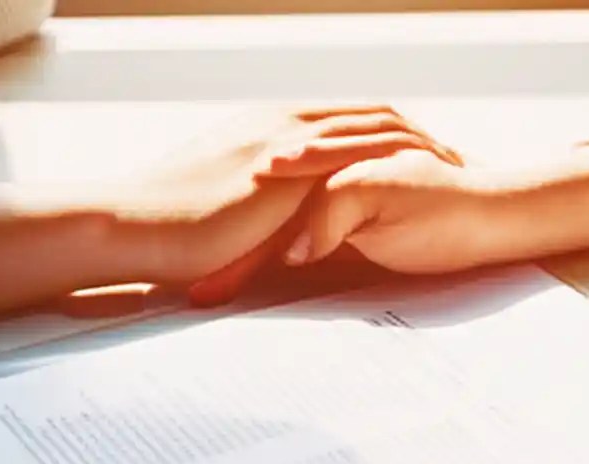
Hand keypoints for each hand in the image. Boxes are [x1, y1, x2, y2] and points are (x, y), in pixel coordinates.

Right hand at [100, 106, 460, 291]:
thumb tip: (264, 221)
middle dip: (416, 133)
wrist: (131, 224)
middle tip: (456, 157)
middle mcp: (281, 124)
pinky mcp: (283, 172)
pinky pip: (351, 157)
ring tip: (457, 167)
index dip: (386, 132)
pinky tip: (423, 183)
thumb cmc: (164, 223)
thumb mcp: (217, 198)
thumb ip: (251, 198)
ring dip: (417, 145)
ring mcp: (283, 144)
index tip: (421, 152)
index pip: (344, 118)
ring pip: (369, 129)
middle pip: (369, 114)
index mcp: (267, 127)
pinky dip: (392, 165)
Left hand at [189, 144, 588, 303]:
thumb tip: (279, 267)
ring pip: (290, 203)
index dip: (222, 249)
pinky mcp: (386, 177)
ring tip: (219, 279)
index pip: (256, 215)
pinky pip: (344, 199)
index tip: (187, 286)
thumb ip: (318, 240)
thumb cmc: (424, 226)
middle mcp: (329, 168)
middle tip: (187, 294)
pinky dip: (318, 229)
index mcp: (316, 181)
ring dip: (253, 241)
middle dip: (222, 252)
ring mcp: (356, 167)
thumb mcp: (357, 238)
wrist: (488, 215)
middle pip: (261, 210)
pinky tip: (296, 258)